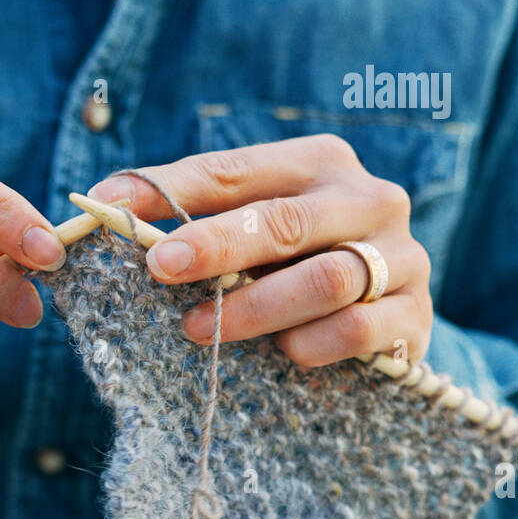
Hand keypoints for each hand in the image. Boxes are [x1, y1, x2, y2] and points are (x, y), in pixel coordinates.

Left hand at [90, 136, 432, 367]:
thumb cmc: (296, 273)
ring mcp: (402, 257)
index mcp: (321, 163)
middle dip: (216, 245)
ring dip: (254, 308)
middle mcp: (369, 199)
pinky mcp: (415, 317)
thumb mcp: (249, 235)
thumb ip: (190, 215)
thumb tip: (102, 202)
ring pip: (324, 279)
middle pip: (286, 221)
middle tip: (160, 269)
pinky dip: (311, 344)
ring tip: (199, 330)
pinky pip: (357, 330)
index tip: (113, 213)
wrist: (388, 324)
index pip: (237, 171)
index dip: (172, 191)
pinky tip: (283, 354)